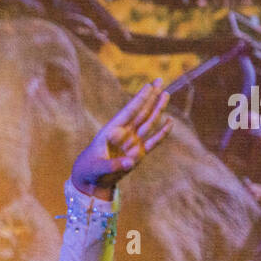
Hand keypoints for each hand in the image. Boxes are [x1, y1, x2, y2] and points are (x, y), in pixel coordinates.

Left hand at [71, 77, 172, 199]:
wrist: (91, 180)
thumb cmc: (90, 170)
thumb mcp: (97, 168)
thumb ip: (112, 165)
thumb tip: (131, 162)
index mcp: (111, 131)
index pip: (128, 112)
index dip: (139, 99)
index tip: (149, 86)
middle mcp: (124, 134)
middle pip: (140, 112)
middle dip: (151, 97)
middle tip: (160, 80)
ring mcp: (132, 143)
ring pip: (148, 123)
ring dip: (158, 109)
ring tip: (166, 94)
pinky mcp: (139, 153)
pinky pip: (153, 141)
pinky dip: (161, 133)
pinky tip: (170, 122)